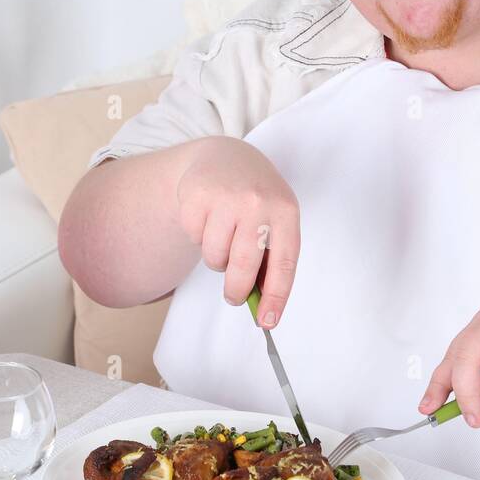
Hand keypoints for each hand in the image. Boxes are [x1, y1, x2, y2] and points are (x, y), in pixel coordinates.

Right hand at [175, 137, 300, 328]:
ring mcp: (226, 196)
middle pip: (243, 266)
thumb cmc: (256, 197)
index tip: (267, 322)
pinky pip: (194, 238)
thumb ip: (271, 257)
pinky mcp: (197, 194)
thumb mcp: (274, 218)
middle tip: (233, 296)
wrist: (226, 157)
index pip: (284, 263)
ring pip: (214, 256)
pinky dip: (198, 237)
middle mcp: (258, 202)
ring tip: (223, 238)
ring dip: (216, 259)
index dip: (276, 297)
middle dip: (236, 291)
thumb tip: (261, 305)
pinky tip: (208, 218)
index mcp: (285, 211)